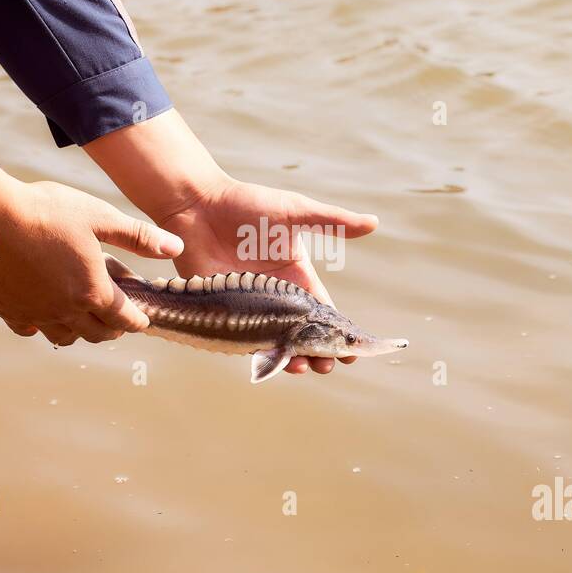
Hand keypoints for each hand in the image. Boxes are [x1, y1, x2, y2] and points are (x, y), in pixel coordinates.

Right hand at [0, 160, 181, 345]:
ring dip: (79, 330)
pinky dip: (42, 326)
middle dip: (112, 328)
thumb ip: (139, 237)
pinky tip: (43, 312)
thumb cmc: (47, 212)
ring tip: (82, 315)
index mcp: (93, 291)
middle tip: (116, 318)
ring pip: (65, 337)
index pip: (125, 318)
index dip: (138, 320)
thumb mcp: (101, 217)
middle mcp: (66, 311)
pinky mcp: (9, 311)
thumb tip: (176, 247)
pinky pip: (31, 330)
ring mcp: (36, 314)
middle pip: (98, 333)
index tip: (142, 320)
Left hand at [158, 178, 377, 374]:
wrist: (197, 205)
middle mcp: (275, 294)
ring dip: (293, 357)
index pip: (322, 308)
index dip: (338, 330)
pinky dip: (261, 354)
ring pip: (277, 341)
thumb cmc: (246, 204)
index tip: (354, 350)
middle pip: (302, 332)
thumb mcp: (294, 211)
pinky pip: (246, 339)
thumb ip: (332, 221)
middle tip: (330, 365)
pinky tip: (273, 362)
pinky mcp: (224, 311)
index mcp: (295, 273)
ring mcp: (250, 305)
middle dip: (319, 351)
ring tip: (305, 368)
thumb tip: (374, 222)